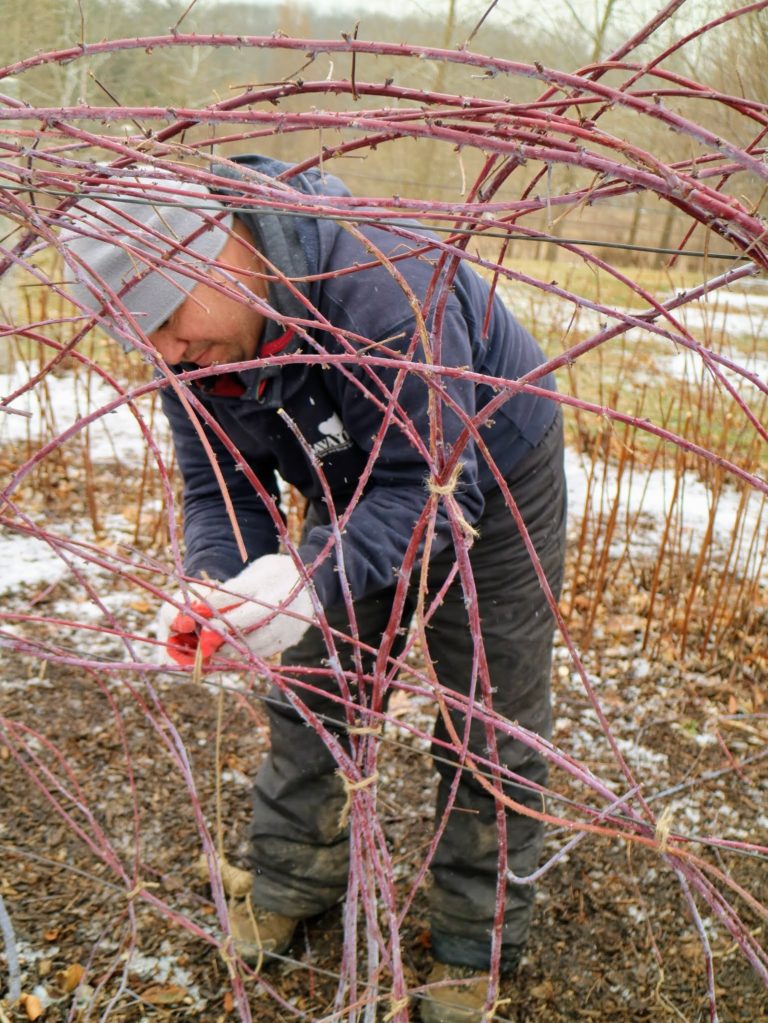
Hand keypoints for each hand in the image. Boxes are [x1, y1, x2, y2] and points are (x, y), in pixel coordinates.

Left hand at [157, 555, 313, 665]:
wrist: (313, 580)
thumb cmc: (276, 573)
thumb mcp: (254, 573)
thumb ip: (231, 592)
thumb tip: (201, 607)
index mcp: (276, 589)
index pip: (242, 606)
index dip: (219, 616)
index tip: (199, 621)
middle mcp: (286, 611)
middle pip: (249, 631)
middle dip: (223, 637)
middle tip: (202, 641)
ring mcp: (291, 628)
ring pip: (256, 646)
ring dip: (232, 651)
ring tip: (213, 650)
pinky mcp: (291, 640)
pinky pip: (265, 652)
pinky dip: (246, 654)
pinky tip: (231, 653)